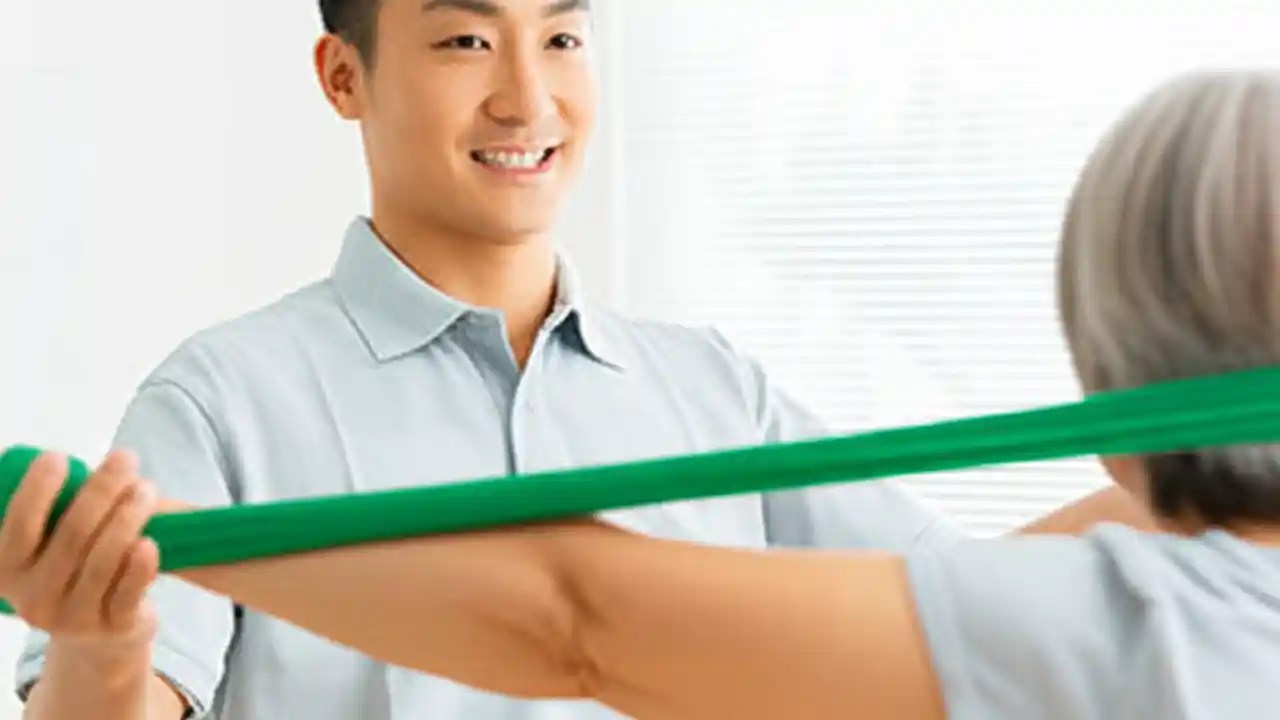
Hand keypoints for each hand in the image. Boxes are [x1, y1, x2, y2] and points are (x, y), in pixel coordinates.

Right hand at [0, 450, 160, 651]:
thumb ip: (46, 512)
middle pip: (71, 536)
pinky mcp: (112, 628)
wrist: (98, 633)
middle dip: (100, 490)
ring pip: (103, 561)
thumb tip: (46, 456)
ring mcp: (72, 617)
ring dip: (129, 517)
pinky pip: (127, 592)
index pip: (18, 526)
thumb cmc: (72, 568)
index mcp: (6, 571)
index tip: (58, 456)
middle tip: (125, 458)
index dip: (36, 490)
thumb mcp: (43, 547)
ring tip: (147, 488)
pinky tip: (151, 541)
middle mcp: (33, 598)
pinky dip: (140, 565)